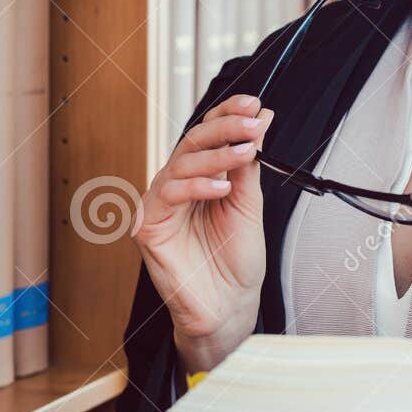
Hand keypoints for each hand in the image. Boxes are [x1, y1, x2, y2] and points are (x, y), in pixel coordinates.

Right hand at [131, 94, 274, 371]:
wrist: (229, 306)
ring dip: (216, 154)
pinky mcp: (149, 225)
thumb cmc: (235, 262)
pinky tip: (221, 186)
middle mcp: (177, 185)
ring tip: (245, 153)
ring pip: (181, 162)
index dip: (228, 114)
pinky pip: (168, 194)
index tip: (254, 104)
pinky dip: (196, 186)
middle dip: (225, 128)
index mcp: (200, 176)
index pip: (209, 133)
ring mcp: (161, 204)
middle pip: (193, 141)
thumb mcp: (248, 204)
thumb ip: (248, 163)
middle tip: (253, 123)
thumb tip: (262, 120)